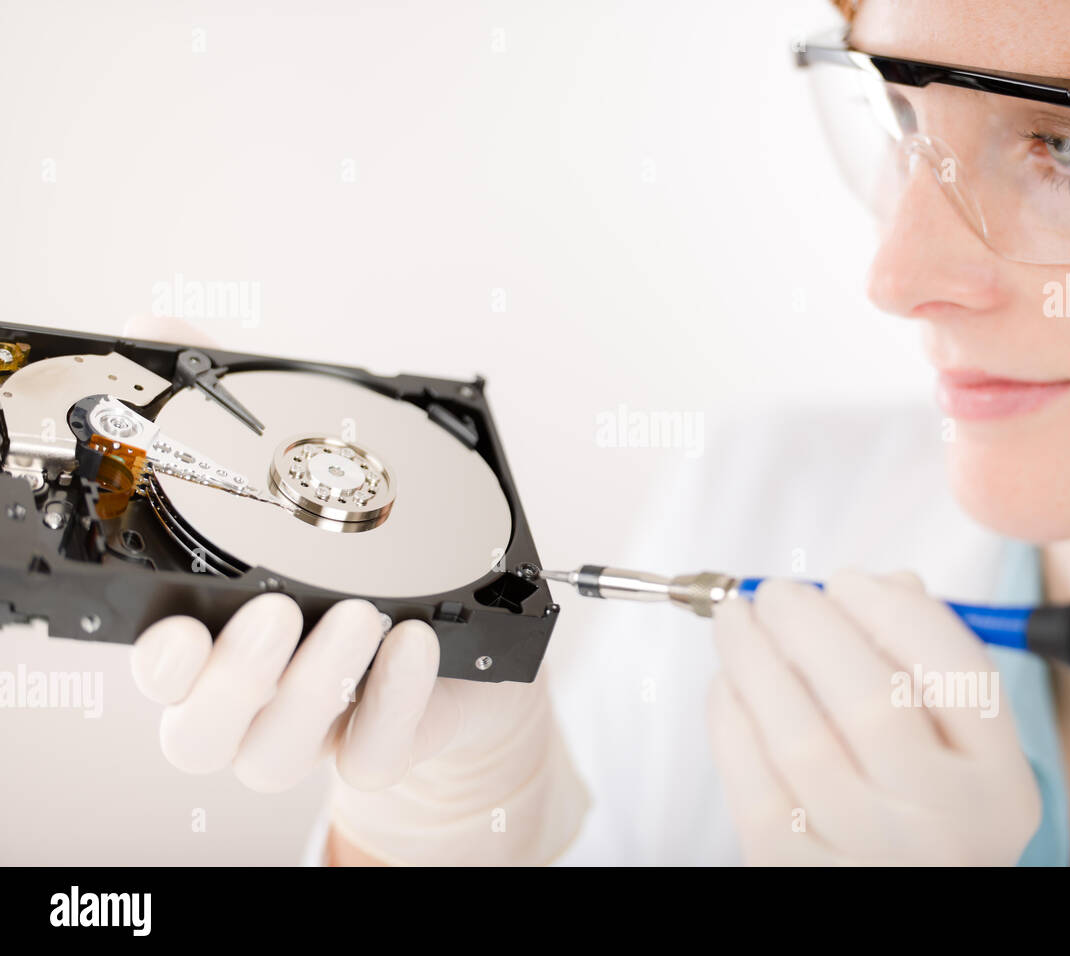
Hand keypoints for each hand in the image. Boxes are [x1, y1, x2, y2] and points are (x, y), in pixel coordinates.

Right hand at [126, 314, 587, 861]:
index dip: (160, 662)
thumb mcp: (296, 472)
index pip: (162, 671)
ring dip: (317, 683)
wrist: (457, 633)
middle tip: (278, 612)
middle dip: (232, 679)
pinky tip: (416, 642)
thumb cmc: (360, 555)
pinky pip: (374, 753)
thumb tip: (156, 329)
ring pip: (278, 752)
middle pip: (200, 732)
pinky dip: (393, 701)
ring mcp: (318, 727)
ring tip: (366, 615)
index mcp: (217, 635)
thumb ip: (224, 408)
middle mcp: (255, 694)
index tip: (177, 627)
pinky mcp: (384, 739)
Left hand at [708, 571, 1040, 864]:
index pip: (957, 676)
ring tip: (735, 620)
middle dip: (810, 627)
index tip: (848, 580)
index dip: (892, 612)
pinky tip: (729, 683)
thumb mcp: (958, 750)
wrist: (899, 888)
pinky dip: (731, 715)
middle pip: (871, 704)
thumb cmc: (921, 806)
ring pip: (800, 737)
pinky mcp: (793, 868)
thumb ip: (930, 664)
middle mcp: (945, 825)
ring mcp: (868, 853)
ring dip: (754, 659)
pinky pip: (751, 777)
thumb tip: (879, 585)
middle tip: (777, 592)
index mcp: (999, 783)